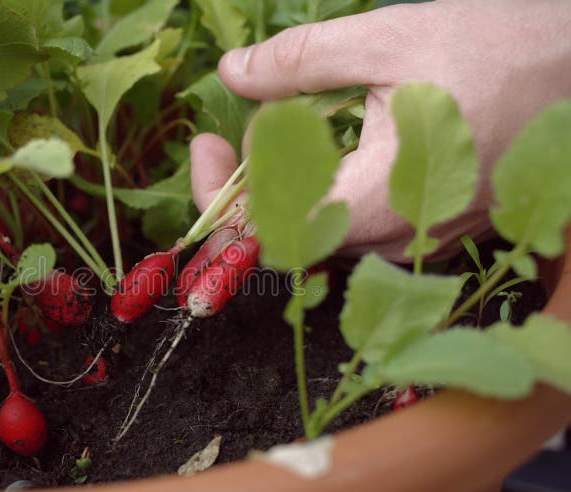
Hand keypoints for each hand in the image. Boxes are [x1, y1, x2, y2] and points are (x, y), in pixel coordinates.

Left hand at [191, 0, 570, 260]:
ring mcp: (418, 237)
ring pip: (325, 223)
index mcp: (376, 201)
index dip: (219, 196)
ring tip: (288, 123)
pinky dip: (331, 180)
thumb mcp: (386, 40)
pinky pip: (362, 216)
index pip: (265, 231)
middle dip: (250, 179)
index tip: (207, 144)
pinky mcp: (433, 225)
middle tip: (236, 126)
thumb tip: (233, 75)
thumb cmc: (498, 48)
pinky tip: (334, 138)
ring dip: (291, 177)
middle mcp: (395, 237)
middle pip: (290, 230)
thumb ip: (298, 64)